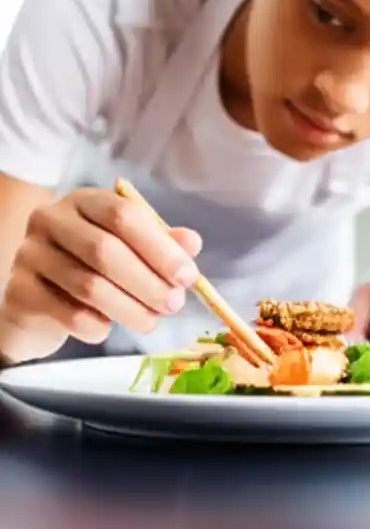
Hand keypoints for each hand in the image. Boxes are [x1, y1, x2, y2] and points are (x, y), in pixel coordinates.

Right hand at [0, 188, 201, 363]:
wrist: (38, 300)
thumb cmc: (93, 267)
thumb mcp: (130, 248)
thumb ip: (161, 242)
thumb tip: (191, 243)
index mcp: (85, 201)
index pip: (124, 215)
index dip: (161, 248)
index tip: (188, 276)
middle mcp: (51, 220)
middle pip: (106, 251)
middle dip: (148, 282)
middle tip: (174, 304)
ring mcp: (30, 254)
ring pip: (89, 286)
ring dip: (130, 309)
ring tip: (151, 321)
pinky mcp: (20, 292)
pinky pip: (70, 314)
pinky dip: (98, 326)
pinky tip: (108, 327)